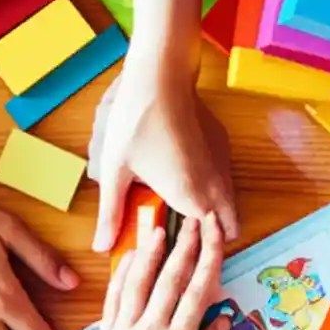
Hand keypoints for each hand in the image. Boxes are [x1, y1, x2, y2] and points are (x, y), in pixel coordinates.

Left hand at [77, 215, 229, 329]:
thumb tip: (224, 319)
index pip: (199, 290)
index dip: (209, 258)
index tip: (215, 234)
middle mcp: (152, 329)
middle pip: (172, 278)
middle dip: (186, 245)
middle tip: (195, 219)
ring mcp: (126, 328)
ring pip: (140, 281)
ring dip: (152, 252)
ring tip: (161, 228)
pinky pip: (115, 296)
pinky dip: (123, 274)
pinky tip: (130, 258)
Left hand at [88, 69, 237, 251]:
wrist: (162, 73)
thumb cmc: (134, 121)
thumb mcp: (114, 171)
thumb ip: (110, 213)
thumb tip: (100, 247)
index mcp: (189, 195)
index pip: (208, 241)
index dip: (197, 253)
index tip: (179, 257)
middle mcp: (214, 182)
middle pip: (228, 224)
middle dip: (210, 237)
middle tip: (183, 238)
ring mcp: (222, 161)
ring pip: (228, 201)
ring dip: (214, 212)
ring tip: (183, 213)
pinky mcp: (222, 143)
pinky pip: (225, 178)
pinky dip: (215, 189)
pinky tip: (187, 180)